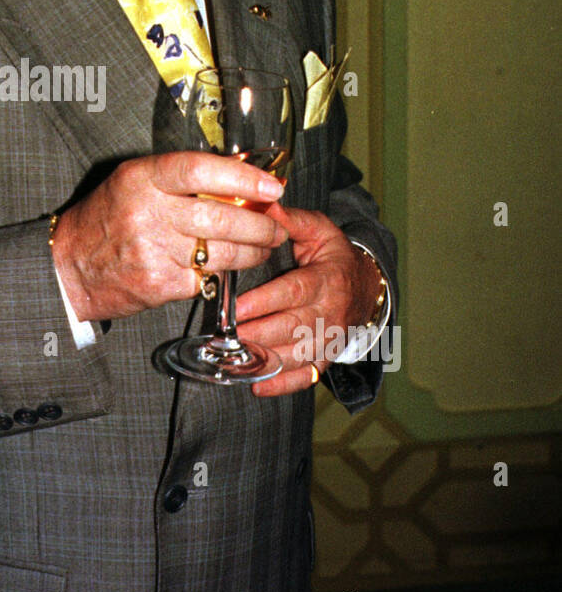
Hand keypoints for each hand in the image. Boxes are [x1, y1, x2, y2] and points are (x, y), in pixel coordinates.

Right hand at [52, 152, 287, 322]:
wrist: (69, 266)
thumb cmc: (108, 218)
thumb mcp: (134, 182)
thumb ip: (180, 179)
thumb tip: (241, 176)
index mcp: (143, 178)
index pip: (200, 170)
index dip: (243, 177)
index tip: (272, 187)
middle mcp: (148, 212)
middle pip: (221, 216)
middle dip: (260, 225)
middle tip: (276, 227)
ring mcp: (153, 250)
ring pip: (221, 252)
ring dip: (252, 252)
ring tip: (263, 248)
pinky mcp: (159, 283)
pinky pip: (205, 278)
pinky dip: (222, 273)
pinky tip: (228, 267)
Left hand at [232, 203, 382, 397]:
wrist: (366, 285)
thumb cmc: (332, 255)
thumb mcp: (319, 230)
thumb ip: (292, 220)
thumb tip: (265, 205)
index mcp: (326, 279)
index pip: (293, 293)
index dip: (264, 303)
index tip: (236, 309)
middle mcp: (330, 312)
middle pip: (291, 328)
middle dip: (256, 334)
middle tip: (224, 337)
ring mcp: (330, 338)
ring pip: (297, 355)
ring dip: (265, 360)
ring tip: (233, 360)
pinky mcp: (327, 357)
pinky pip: (307, 375)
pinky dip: (283, 384)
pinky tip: (257, 385)